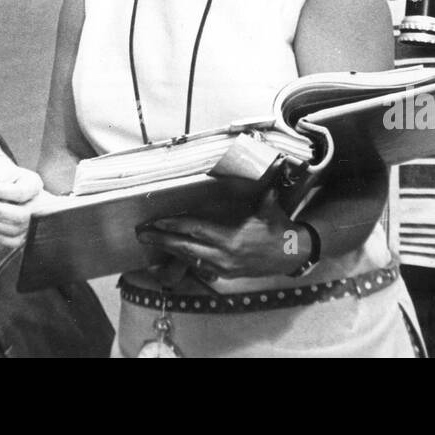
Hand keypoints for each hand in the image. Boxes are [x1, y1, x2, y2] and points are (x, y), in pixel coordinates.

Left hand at [0, 156, 43, 249]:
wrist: (1, 183)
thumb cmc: (0, 177)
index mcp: (34, 185)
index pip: (21, 193)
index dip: (1, 191)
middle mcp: (39, 205)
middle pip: (21, 215)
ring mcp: (33, 222)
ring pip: (15, 230)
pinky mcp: (24, 235)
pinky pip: (11, 242)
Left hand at [136, 201, 303, 280]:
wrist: (292, 255)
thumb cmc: (279, 228)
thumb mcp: (269, 207)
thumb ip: (262, 187)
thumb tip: (266, 160)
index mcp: (232, 239)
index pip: (196, 230)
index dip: (174, 225)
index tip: (157, 220)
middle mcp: (224, 256)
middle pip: (185, 247)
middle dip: (162, 240)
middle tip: (142, 233)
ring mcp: (223, 268)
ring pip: (188, 259)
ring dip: (168, 249)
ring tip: (150, 240)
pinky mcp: (225, 274)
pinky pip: (198, 266)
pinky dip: (183, 258)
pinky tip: (171, 251)